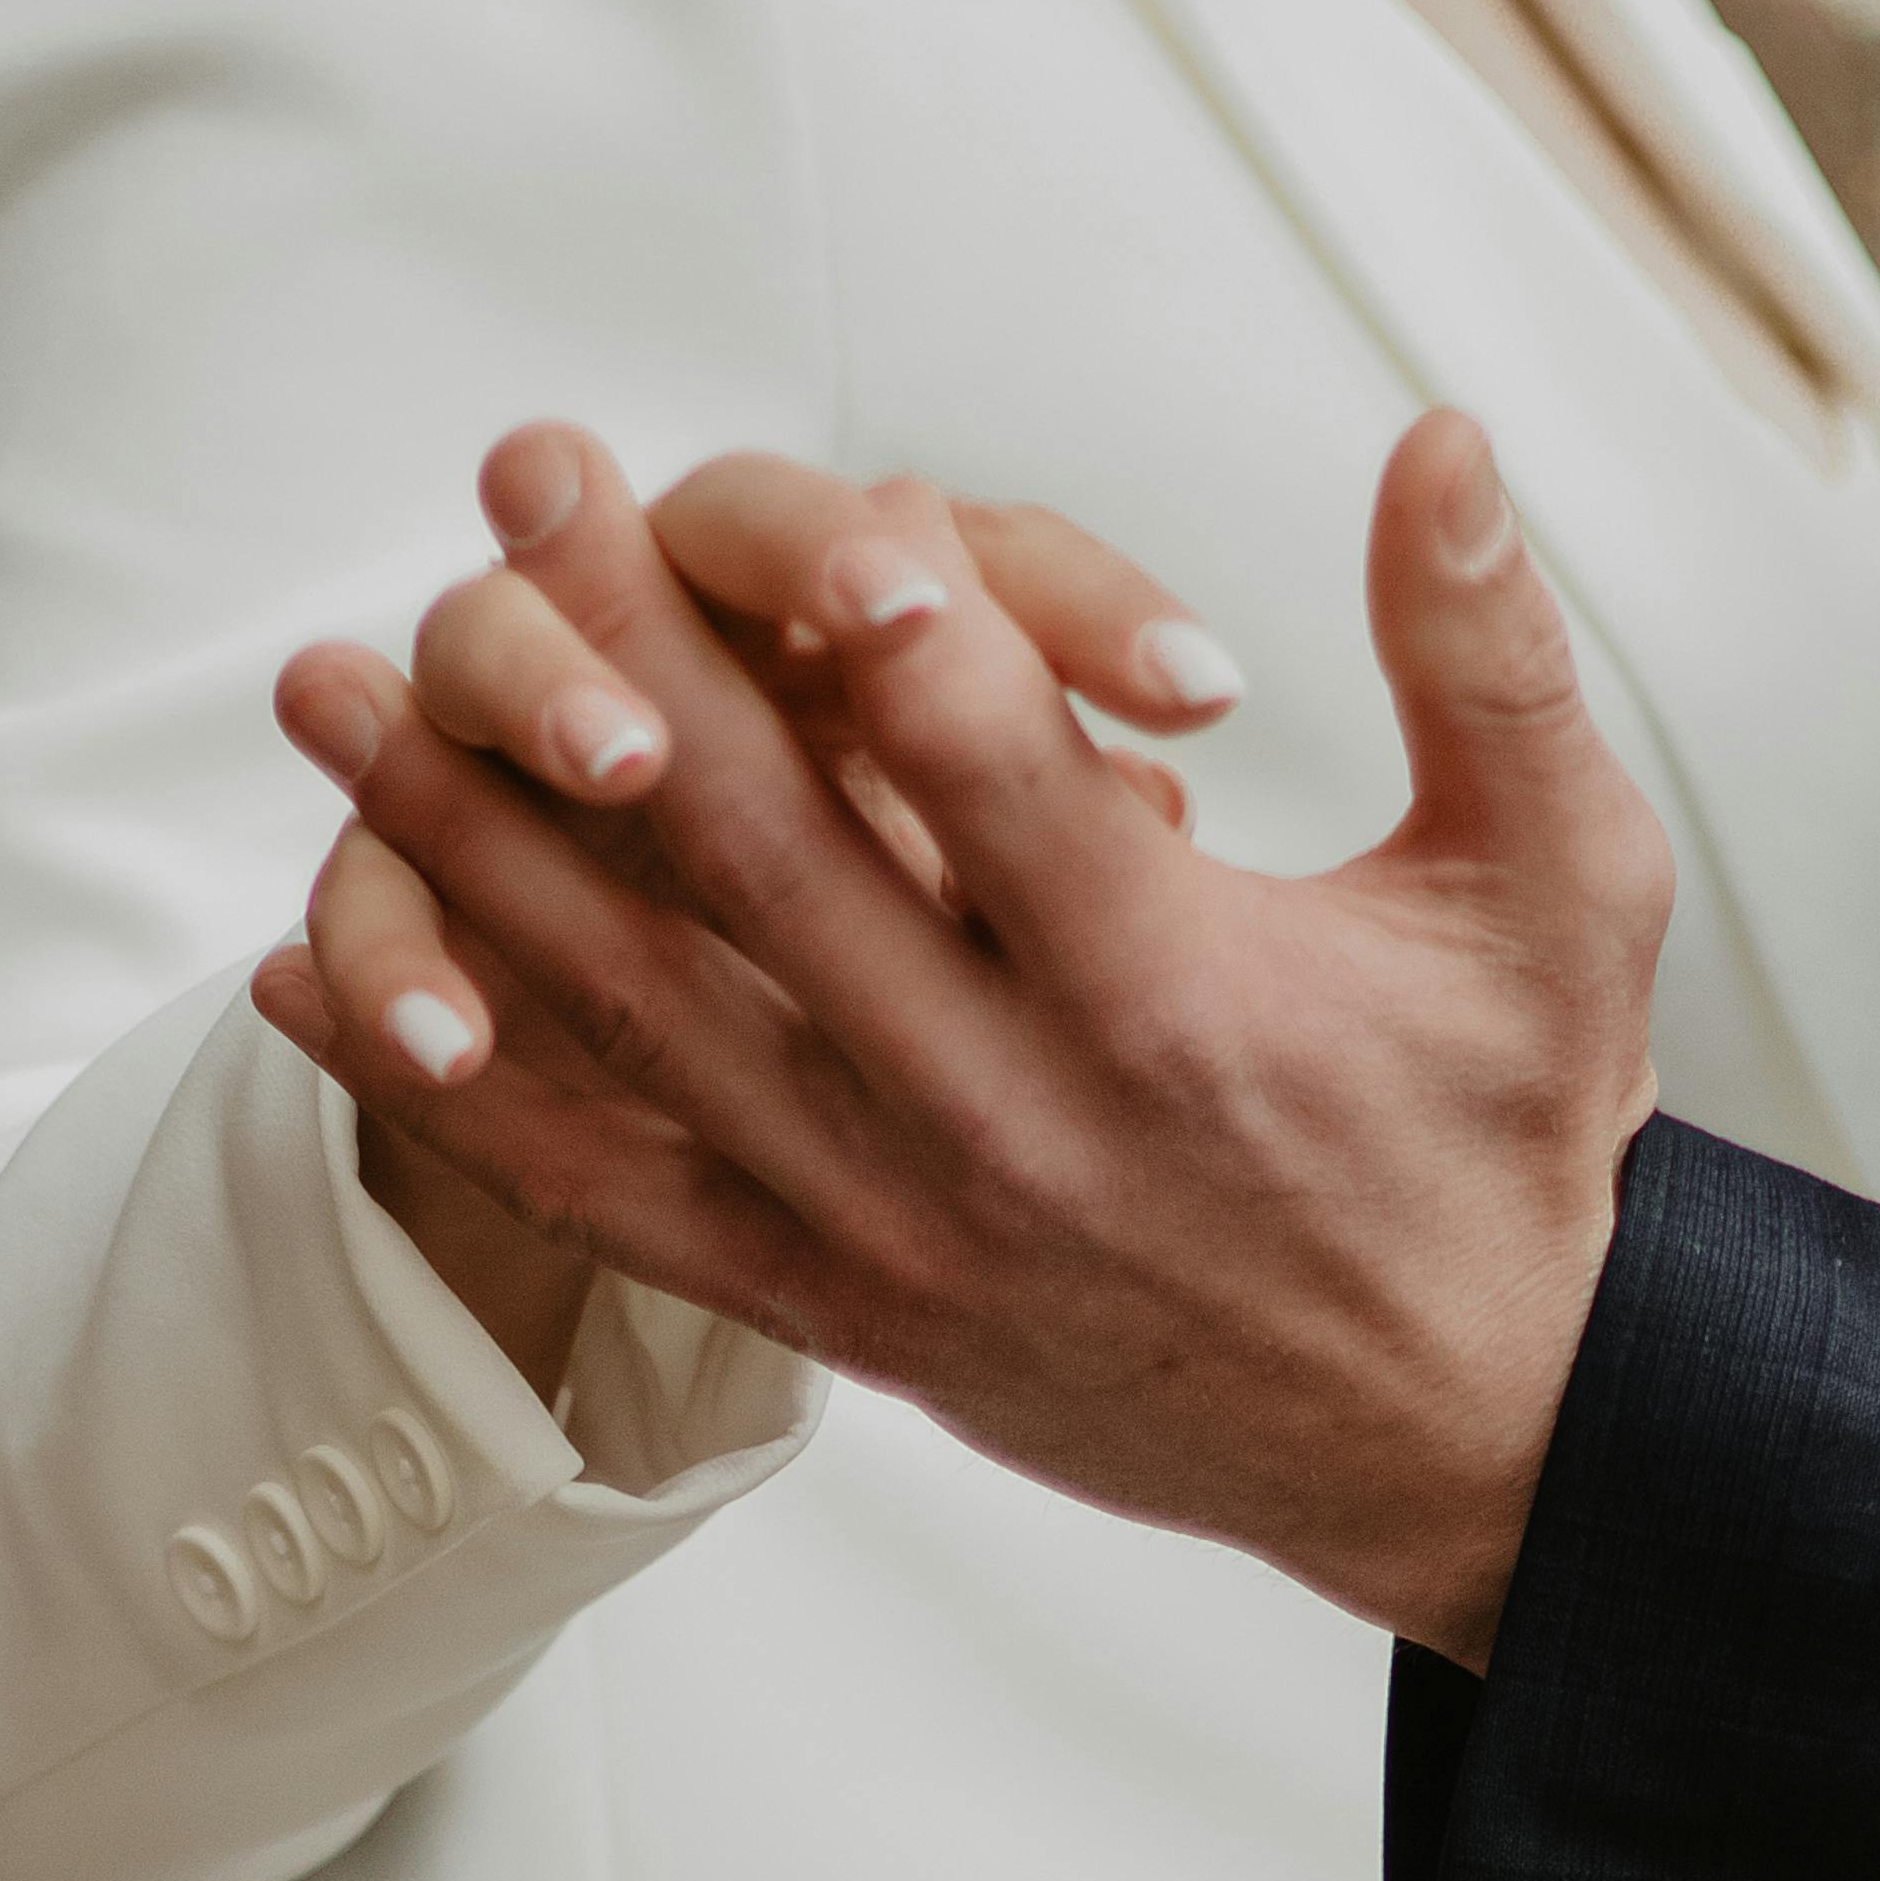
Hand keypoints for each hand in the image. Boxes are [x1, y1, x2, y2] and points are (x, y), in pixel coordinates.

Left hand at [257, 409, 1672, 1663]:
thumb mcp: (1561, 897)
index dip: (896, 641)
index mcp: (1181, 1000)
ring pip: (648, 1014)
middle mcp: (1015, 1118)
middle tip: (518, 489)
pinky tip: (319, 973)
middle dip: (622, 660)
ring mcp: (905, 1223)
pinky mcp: (842, 1308)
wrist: (1467, 1441)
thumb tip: (1436, 440)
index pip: (1003, 786)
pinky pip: (607, 1196)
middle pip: (770, 865)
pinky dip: (449, 1093)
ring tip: (335, 684)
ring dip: (473, 840)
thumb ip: (1492, 663)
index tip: (794, 513)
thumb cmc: (1505, 1144)